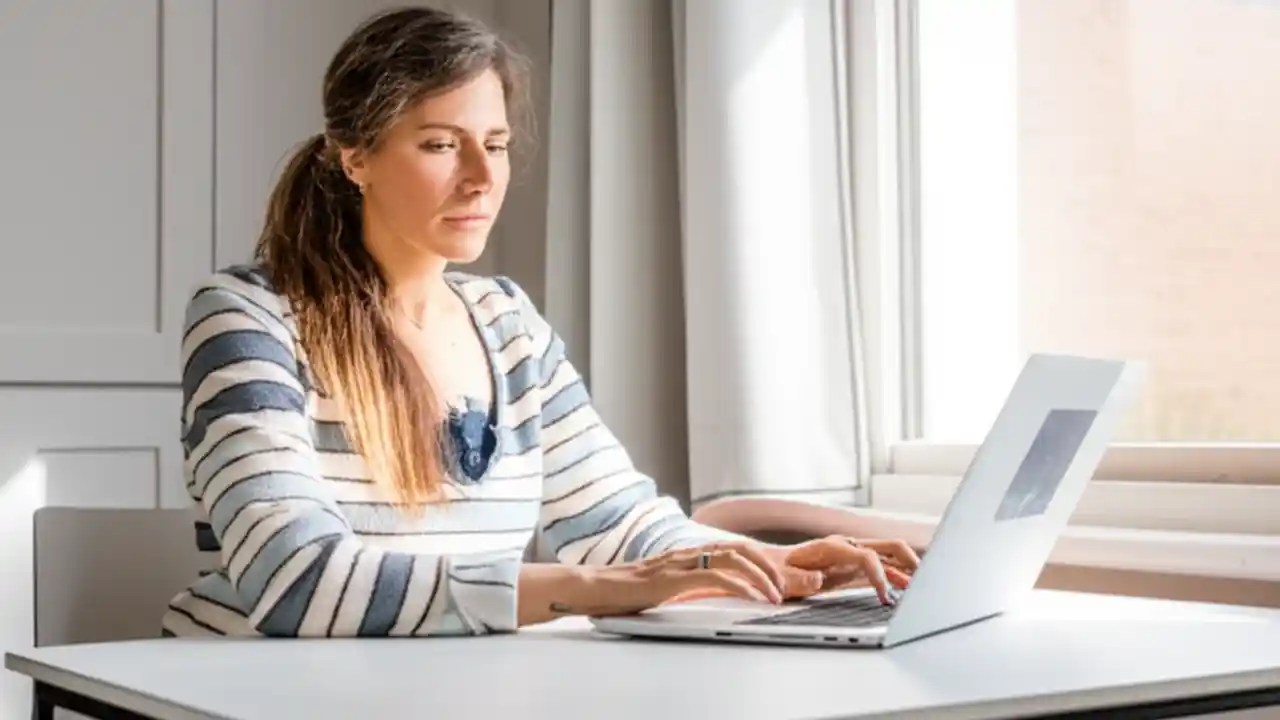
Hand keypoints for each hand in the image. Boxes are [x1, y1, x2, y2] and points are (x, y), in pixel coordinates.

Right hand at [534, 542, 809, 619]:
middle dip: (769, 565)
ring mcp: (682, 562)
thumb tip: (721, 592)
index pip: (735, 548)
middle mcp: (689, 551)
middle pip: (741, 548)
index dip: (761, 559)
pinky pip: (714, 575)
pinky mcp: (673, 577)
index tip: (779, 579)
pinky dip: (739, 584)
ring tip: (775, 596)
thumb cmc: (628, 591)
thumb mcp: (670, 586)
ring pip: (733, 558)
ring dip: (760, 576)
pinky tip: (750, 596)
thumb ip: (693, 583)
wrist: (596, 589)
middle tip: (786, 587)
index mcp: (690, 553)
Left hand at [778, 535, 919, 604]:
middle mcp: (848, 546)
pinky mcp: (856, 566)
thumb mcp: (784, 578)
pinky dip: (898, 577)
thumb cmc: (780, 572)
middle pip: (889, 545)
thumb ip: (801, 578)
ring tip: (924, 588)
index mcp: (832, 547)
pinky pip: (884, 567)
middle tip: (924, 581)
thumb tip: (818, 578)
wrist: (776, 567)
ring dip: (908, 569)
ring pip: (891, 555)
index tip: (885, 598)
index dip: (880, 576)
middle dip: (909, 560)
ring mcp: (854, 554)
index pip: (868, 556)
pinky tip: (906, 590)